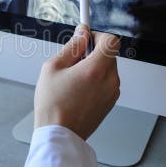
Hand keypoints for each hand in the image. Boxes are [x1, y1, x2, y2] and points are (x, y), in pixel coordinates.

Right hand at [34, 24, 120, 140]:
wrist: (59, 133)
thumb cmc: (53, 105)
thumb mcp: (53, 67)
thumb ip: (71, 46)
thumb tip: (82, 33)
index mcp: (96, 69)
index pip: (111, 40)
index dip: (98, 35)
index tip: (86, 37)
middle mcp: (109, 80)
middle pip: (109, 54)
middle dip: (93, 52)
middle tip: (73, 61)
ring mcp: (112, 93)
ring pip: (108, 68)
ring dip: (94, 67)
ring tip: (73, 79)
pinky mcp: (110, 102)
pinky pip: (106, 82)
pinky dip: (96, 81)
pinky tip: (78, 90)